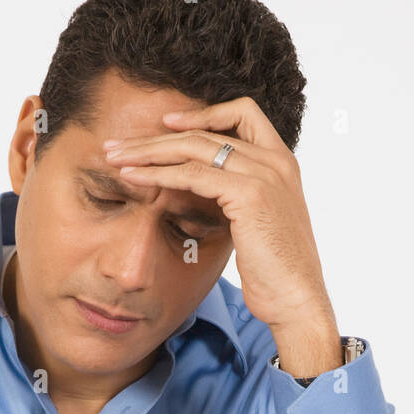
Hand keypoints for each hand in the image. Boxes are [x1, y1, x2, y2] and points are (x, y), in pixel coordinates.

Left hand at [103, 96, 339, 346]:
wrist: (297, 300)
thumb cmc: (276, 273)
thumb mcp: (259, 224)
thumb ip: (239, 199)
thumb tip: (206, 193)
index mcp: (283, 163)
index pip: (243, 114)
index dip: (203, 114)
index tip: (167, 124)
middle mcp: (276, 161)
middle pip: (207, 131)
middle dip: (158, 136)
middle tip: (120, 144)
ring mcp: (264, 174)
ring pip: (195, 146)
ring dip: (149, 150)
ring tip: (115, 157)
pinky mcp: (249, 194)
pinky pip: (192, 174)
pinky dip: (158, 174)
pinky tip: (132, 177)